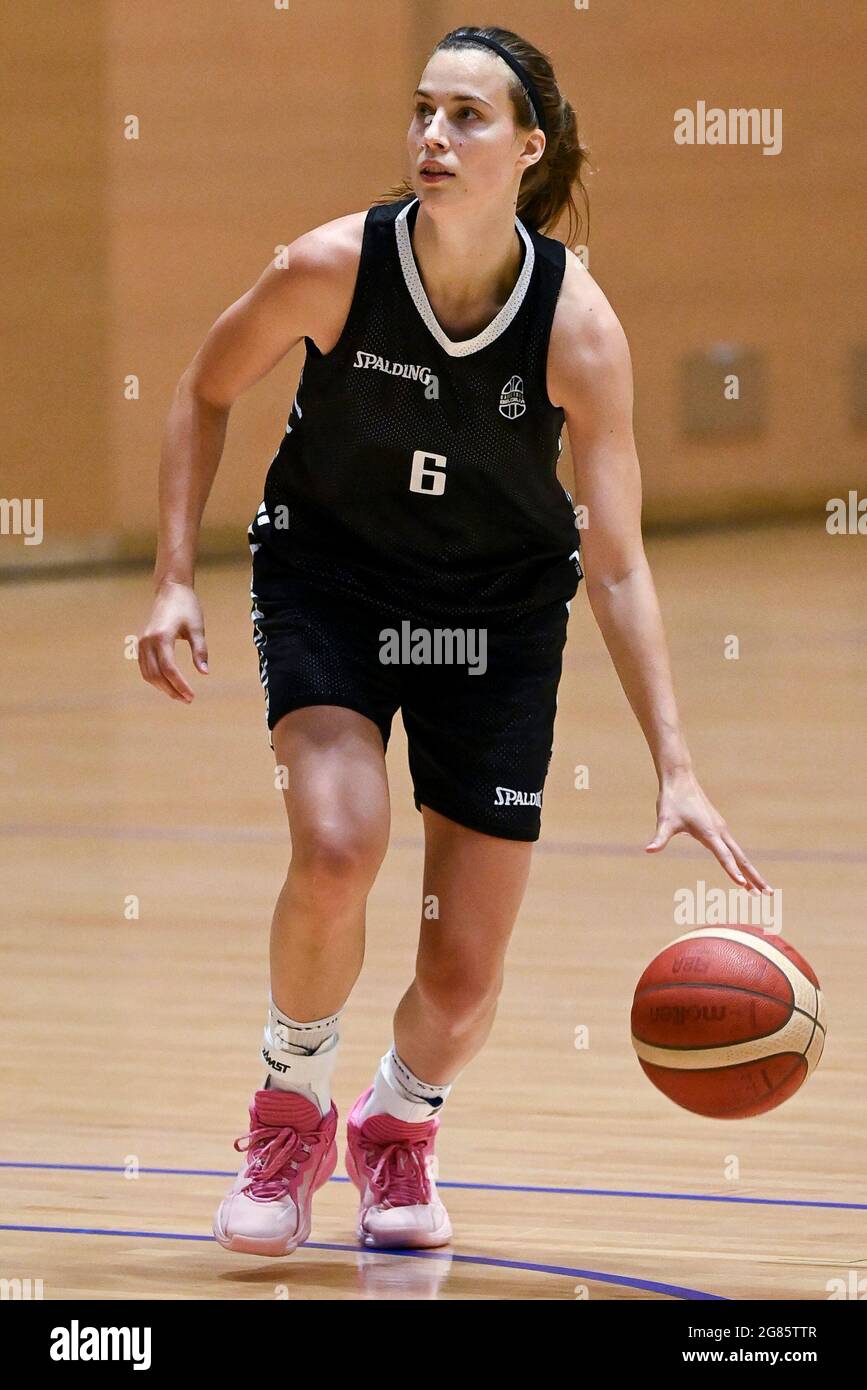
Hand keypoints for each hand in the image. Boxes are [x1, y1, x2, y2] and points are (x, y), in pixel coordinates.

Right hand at [138, 581, 208, 702]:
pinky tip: (167, 684)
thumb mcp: (197, 628)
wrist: (171, 590)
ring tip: (179, 695)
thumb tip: (205, 673)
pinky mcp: (141, 643)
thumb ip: (200, 651)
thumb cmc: (186, 607)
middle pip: (156, 675)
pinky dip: (155, 678)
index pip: (169, 669)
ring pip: (148, 673)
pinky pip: (145, 667)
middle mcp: (148, 641)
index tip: (192, 696)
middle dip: (171, 690)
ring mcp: (142, 642)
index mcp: (162, 637)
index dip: (180, 685)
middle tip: (187, 700)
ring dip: (162, 687)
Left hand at [645, 769, 770, 891]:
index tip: (742, 886)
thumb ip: (659, 838)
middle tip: (768, 894)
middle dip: (754, 877)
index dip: (732, 871)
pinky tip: (742, 872)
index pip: (724, 856)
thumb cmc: (672, 801)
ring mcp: (721, 829)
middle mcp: (720, 831)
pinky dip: (741, 862)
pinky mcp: (718, 827)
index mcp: (709, 832)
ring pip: (739, 854)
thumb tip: (648, 850)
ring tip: (759, 890)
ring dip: (751, 872)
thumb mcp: (664, 821)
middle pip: (741, 858)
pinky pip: (733, 849)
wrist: (680, 780)